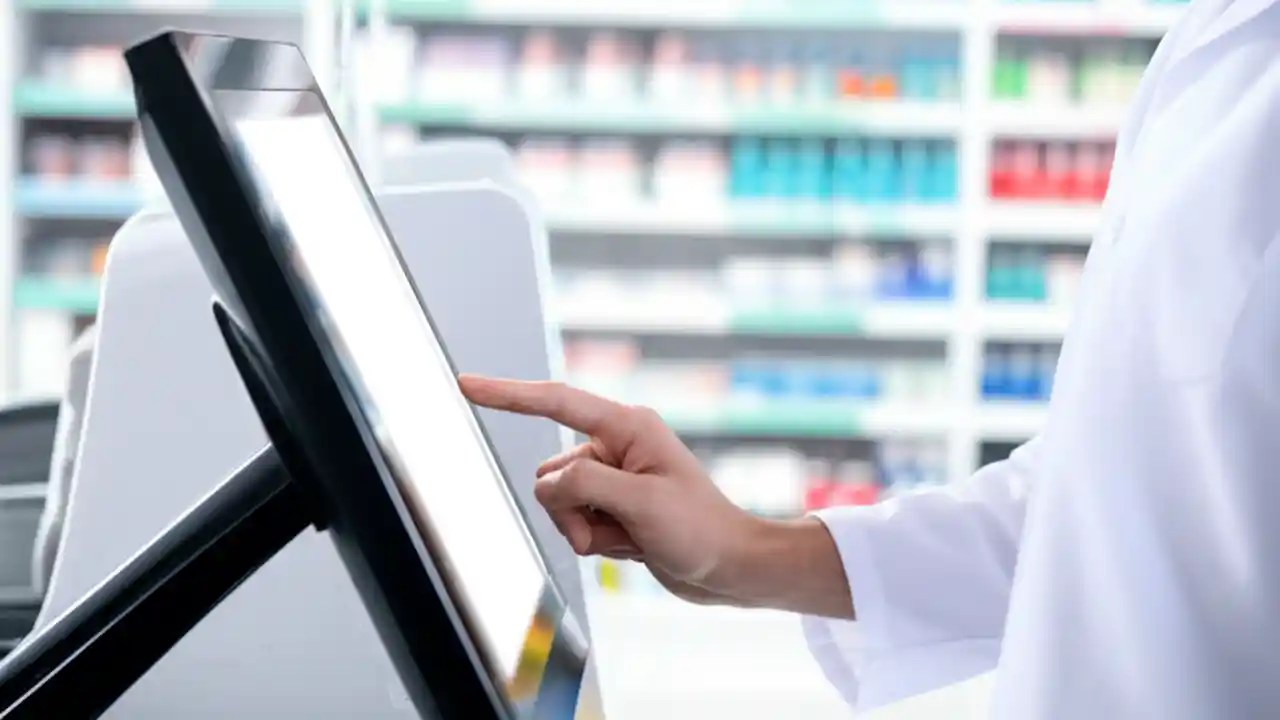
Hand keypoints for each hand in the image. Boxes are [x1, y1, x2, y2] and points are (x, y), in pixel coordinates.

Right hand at [459, 376, 853, 618]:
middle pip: (550, 472)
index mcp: (627, 427)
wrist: (730, 568)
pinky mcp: (612, 507)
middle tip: (619, 525)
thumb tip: (547, 484)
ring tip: (629, 539)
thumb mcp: (640, 503)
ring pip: (556, 502)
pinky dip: (594, 540)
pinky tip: (631, 547)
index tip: (465, 384)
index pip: (555, 402)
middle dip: (571, 509)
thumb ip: (584, 484)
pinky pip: (573, 523)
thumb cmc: (699, 529)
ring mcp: (612, 479)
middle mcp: (615, 447)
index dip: (507, 394)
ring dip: (583, 530)